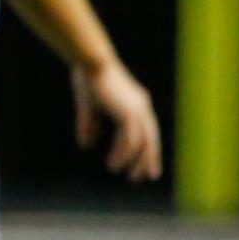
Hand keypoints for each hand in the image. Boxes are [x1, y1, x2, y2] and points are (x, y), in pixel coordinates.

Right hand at [71, 60, 161, 182]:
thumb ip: (88, 125)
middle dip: (149, 160)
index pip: (148, 131)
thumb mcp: (87, 106)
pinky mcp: (129, 113)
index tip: (147, 166)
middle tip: (143, 177)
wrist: (90, 62)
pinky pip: (130, 141)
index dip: (148, 149)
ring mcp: (137, 110)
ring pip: (144, 143)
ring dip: (134, 161)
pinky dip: (123, 154)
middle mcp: (141, 106)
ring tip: (123, 174)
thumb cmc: (87, 77)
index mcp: (136, 103)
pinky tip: (114, 163)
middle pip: (152, 139)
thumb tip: (87, 145)